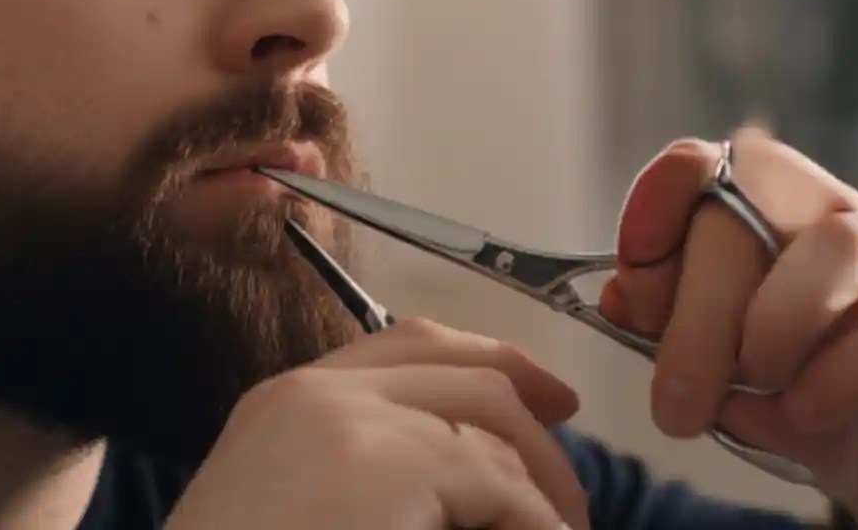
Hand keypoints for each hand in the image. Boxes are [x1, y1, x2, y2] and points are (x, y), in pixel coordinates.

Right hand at [165, 319, 589, 529]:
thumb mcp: (299, 510)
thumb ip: (367, 477)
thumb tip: (469, 484)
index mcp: (285, 405)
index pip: (405, 346)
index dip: (488, 362)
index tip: (544, 401)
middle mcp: (314, 393)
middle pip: (459, 365)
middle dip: (535, 413)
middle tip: (571, 488)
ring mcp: (348, 419)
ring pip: (493, 420)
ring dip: (543, 487)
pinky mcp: (386, 462)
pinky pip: (502, 488)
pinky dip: (537, 526)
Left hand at [603, 128, 857, 525]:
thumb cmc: (788, 394)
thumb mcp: (715, 365)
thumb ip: (666, 328)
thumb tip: (617, 301)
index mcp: (751, 211)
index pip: (694, 169)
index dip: (653, 211)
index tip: (632, 291)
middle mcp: (820, 210)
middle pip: (740, 219)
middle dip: (696, 321)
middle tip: (674, 406)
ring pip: (831, 248)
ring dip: (772, 330)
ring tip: (754, 391)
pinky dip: (835, 375)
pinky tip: (805, 412)